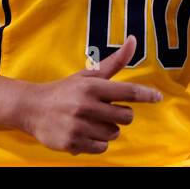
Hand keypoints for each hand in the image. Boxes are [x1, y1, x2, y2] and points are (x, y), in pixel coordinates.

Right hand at [20, 35, 161, 155]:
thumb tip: (134, 40)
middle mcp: (85, 106)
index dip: (145, 94)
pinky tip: (84, 133)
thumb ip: (114, 62)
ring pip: (114, 133)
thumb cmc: (65, 91)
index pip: (127, 91)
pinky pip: (101, 148)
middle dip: (121, 114)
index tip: (158, 97)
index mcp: (91, 87)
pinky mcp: (72, 143)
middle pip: (126, 116)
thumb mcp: (88, 75)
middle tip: (105, 110)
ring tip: (91, 121)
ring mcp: (78, 126)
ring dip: (107, 129)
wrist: (31, 108)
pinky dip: (97, 143)